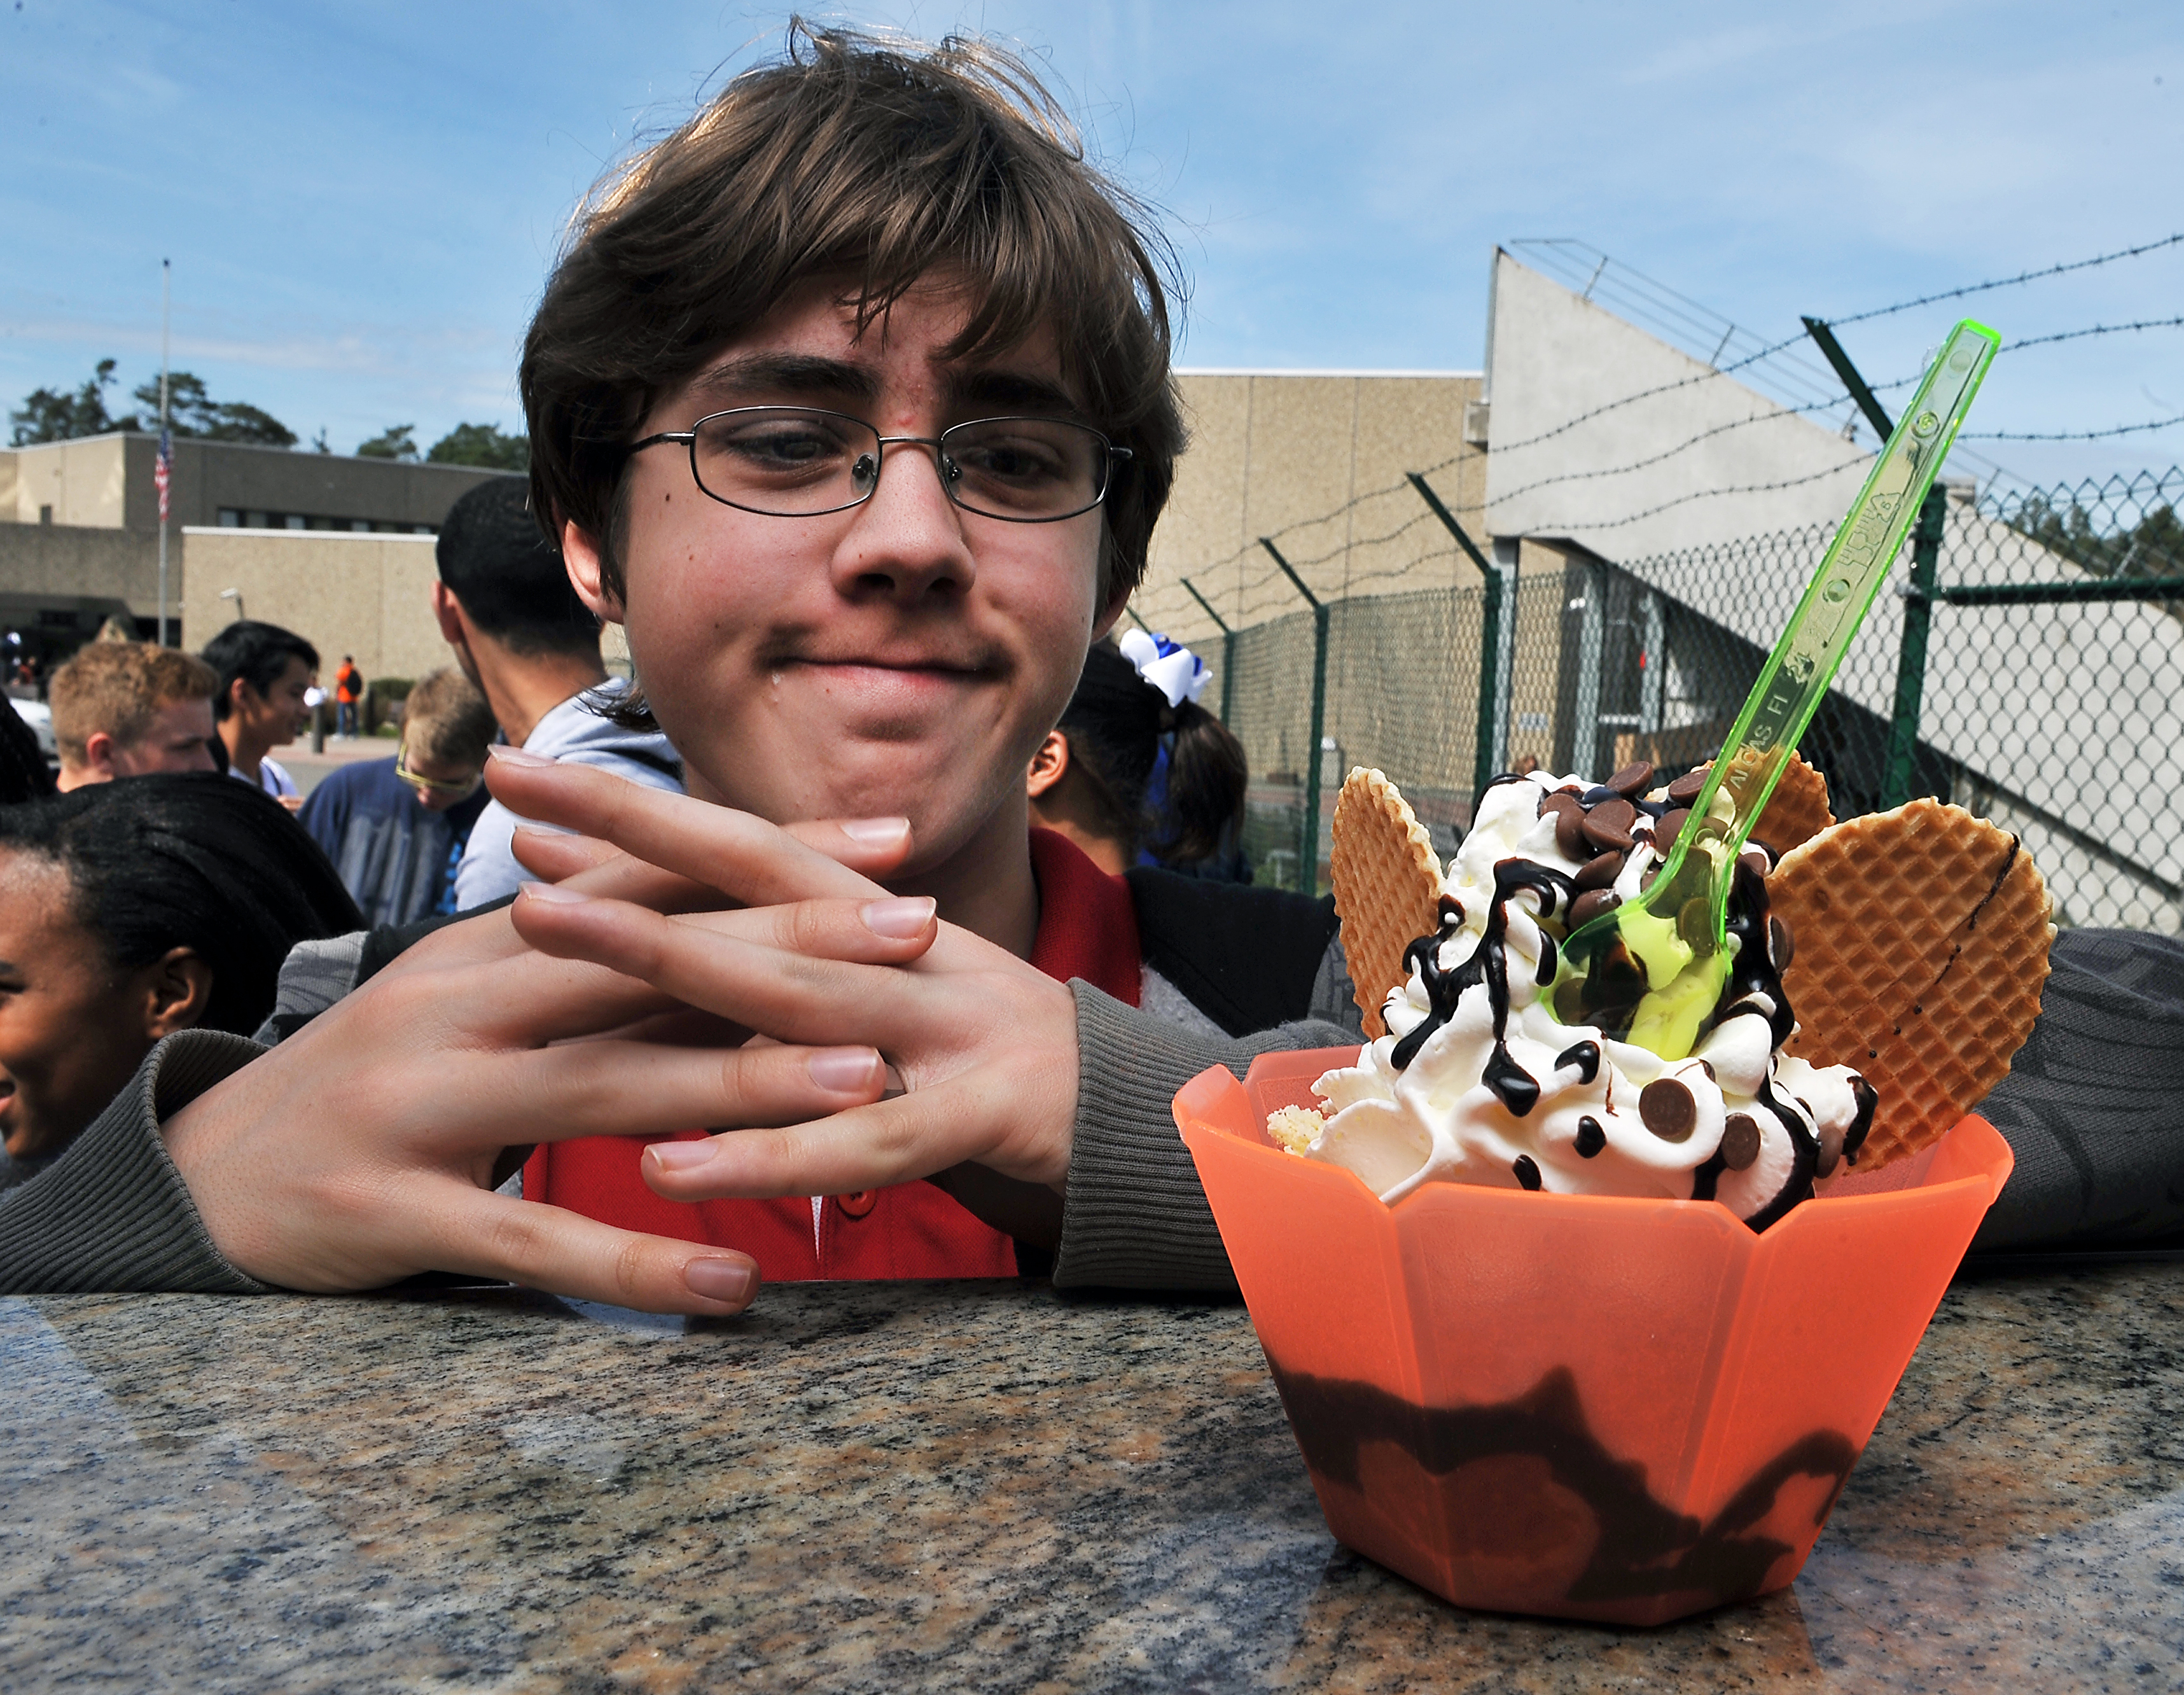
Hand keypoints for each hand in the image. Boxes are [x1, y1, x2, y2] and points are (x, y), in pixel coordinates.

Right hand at [162, 775, 934, 1313]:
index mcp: (490, 945)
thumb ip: (599, 970)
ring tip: (863, 1085)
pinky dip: (635, 1262)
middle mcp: (460, 1004)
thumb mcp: (483, 1002)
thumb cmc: (387, 1078)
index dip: (767, 860)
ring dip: (739, 1085)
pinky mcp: (394, 1210)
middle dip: (784, 942)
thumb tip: (740, 934)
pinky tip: (732, 1284)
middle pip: (642, 960)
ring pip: (603, 1085)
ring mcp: (423, 1102)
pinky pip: (531, 1240)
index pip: (647, 882)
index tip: (891, 846)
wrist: (209, 1176)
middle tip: (914, 932)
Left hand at [487, 758, 1081, 1234]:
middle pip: (753, 887)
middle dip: (629, 847)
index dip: (636, 811)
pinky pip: (861, 1139)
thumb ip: (793, 976)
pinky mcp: (978, 1116)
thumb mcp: (891, 998)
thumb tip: (665, 953)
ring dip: (667, 953)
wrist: (1153, 1118)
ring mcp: (944, 1025)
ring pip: (792, 989)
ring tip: (548, 933)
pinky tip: (669, 1165)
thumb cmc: (990, 1059)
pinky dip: (766, 1152)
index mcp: (877, 919)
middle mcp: (904, 949)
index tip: (524, 776)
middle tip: (509, 813)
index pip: (740, 848)